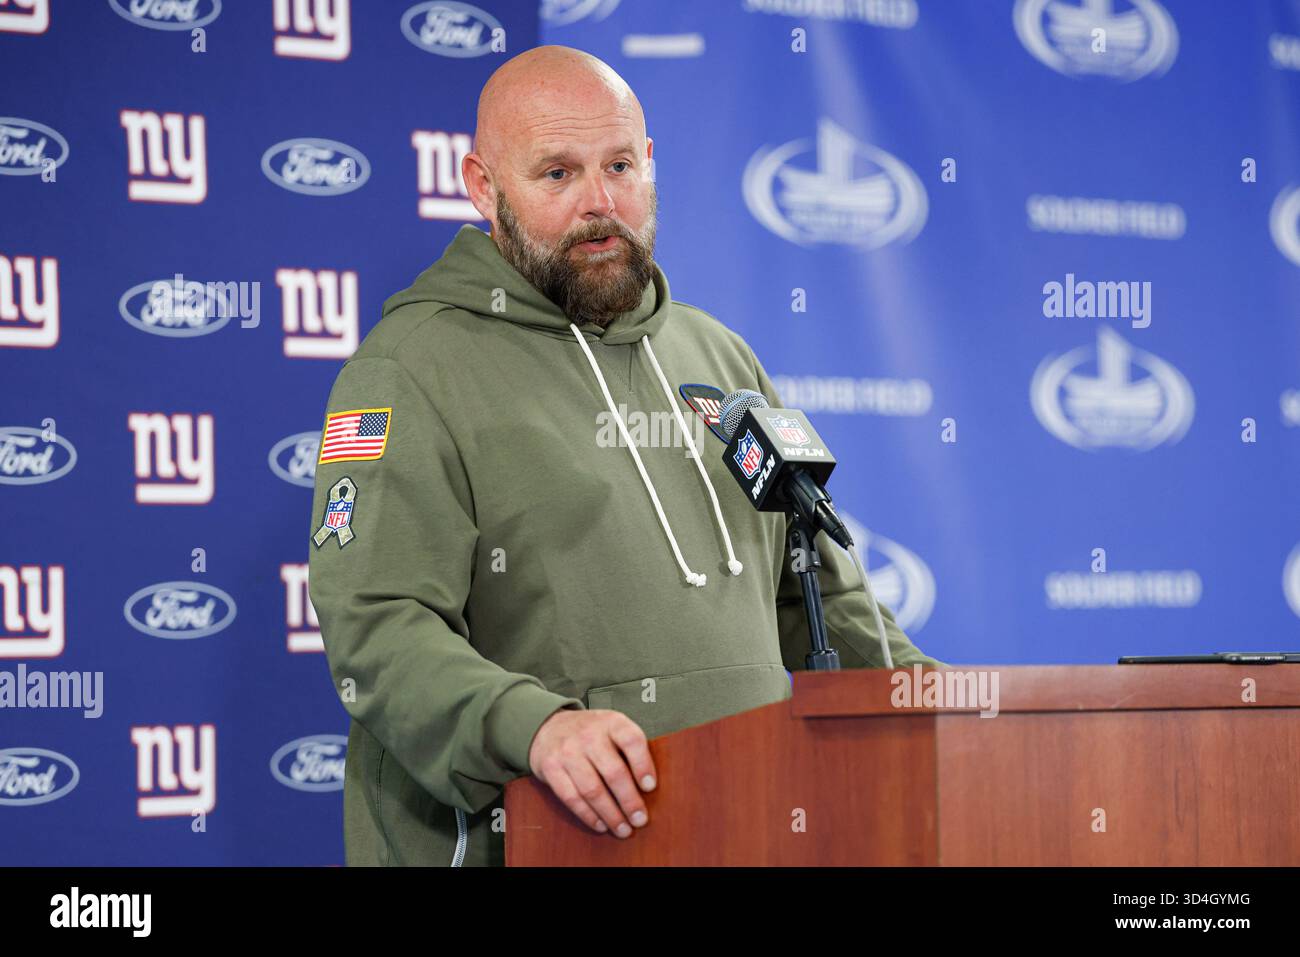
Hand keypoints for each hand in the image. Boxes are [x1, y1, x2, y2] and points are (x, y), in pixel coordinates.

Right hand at [527, 707, 656, 837]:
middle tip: (640, 820)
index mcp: (611, 722)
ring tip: (623, 829)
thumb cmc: (591, 733)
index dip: (643, 765)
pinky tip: (601, 825)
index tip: (650, 787)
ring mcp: (568, 751)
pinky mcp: (551, 768)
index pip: (631, 740)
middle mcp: (589, 734)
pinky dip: (588, 815)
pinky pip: (571, 797)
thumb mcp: (612, 728)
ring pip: (592, 790)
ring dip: (610, 814)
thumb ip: (629, 750)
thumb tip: (648, 788)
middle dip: (629, 801)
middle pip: (613, 771)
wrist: (549, 727)